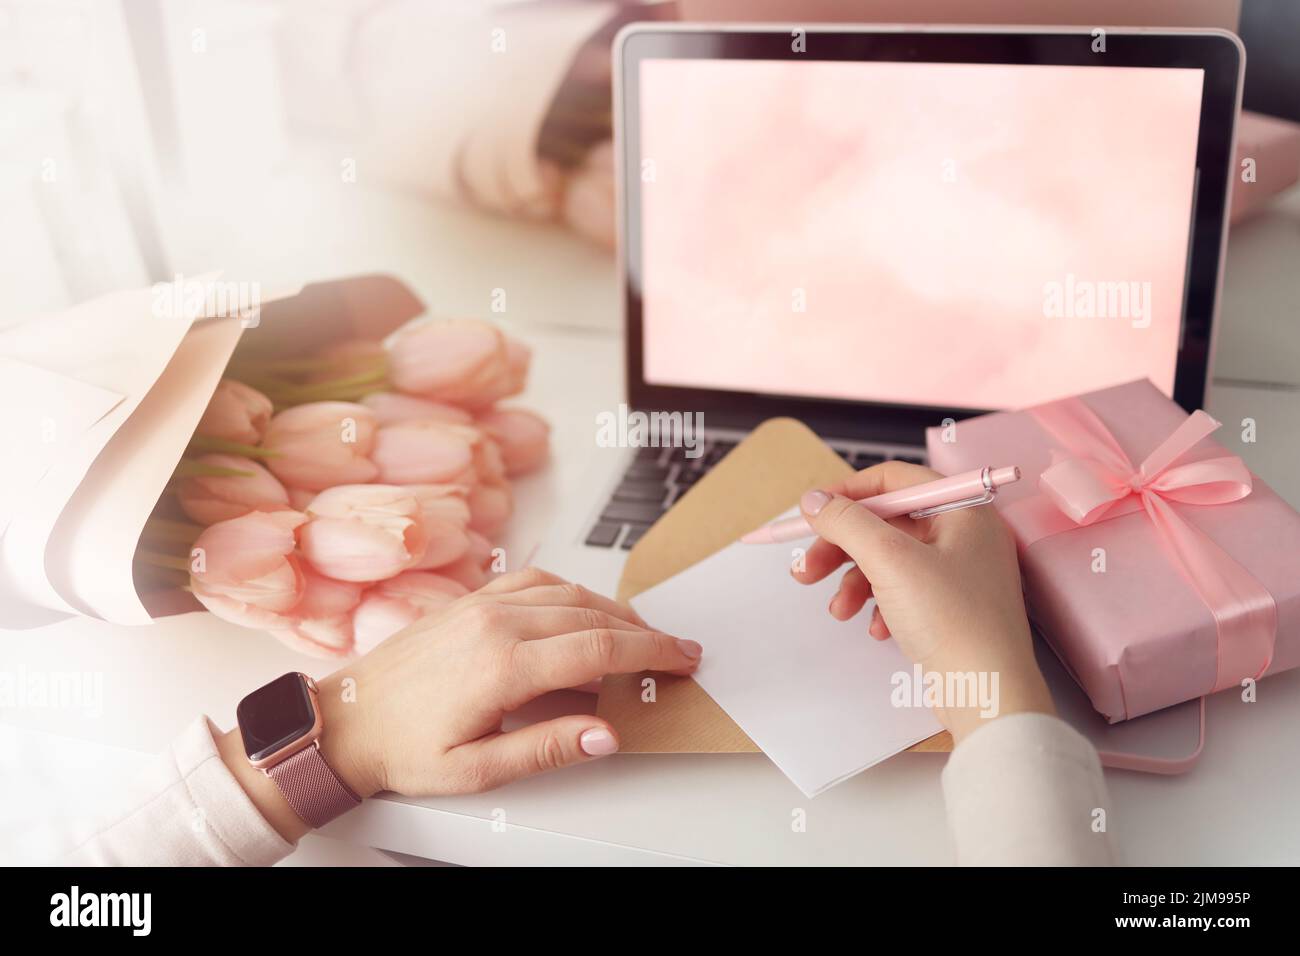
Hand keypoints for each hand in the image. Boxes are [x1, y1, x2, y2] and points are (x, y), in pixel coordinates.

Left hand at [222, 568, 699, 841]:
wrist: (345, 720)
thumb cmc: (402, 749)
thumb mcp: (475, 770)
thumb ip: (546, 748)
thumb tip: (605, 733)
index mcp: (500, 665)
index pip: (598, 649)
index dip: (650, 654)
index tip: (682, 659)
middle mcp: (494, 623)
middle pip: (592, 616)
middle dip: (643, 633)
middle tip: (678, 649)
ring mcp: (481, 605)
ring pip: (568, 592)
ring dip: (613, 610)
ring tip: (642, 635)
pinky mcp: (470, 600)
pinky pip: (534, 581)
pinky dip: (573, 592)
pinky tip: (586, 609)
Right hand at [791, 461, 1052, 743]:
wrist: (988, 696)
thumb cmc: (954, 622)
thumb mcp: (890, 561)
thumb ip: (847, 522)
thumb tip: (813, 499)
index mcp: (963, 509)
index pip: (894, 480)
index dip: (846, 493)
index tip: (809, 512)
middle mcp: (965, 534)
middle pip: (885, 523)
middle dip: (841, 547)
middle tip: (805, 570)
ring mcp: (959, 573)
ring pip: (888, 560)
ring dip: (854, 581)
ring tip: (839, 610)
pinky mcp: (951, 607)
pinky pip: (902, 591)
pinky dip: (879, 605)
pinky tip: (875, 629)